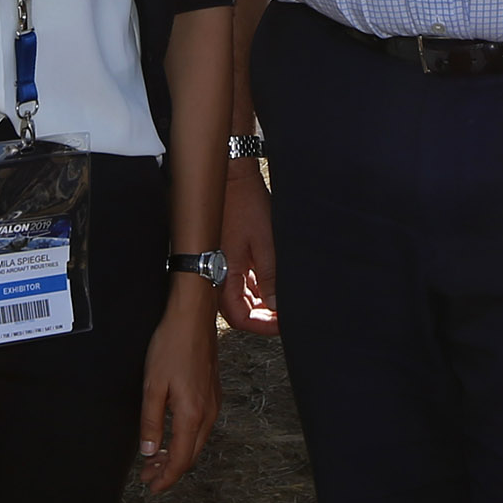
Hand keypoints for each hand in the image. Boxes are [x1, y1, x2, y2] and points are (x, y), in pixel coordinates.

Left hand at [137, 278, 223, 492]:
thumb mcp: (152, 385)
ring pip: (197, 440)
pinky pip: (201, 426)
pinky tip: (172, 434)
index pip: (182, 459)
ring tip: (156, 458)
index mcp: (193, 414)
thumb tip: (150, 451)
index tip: (152, 487)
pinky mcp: (212, 391)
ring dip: (177, 453)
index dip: (167, 478)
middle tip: (148, 476)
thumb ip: (152, 421)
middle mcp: (208, 412)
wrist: (193, 316)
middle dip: (170, 469)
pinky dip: (185, 437)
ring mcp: (213, 401)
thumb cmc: (172, 345)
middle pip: (191, 454)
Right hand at [220, 163, 279, 334]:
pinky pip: (239, 283)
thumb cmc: (246, 203)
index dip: (262, 326)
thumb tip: (277, 307)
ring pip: (239, 298)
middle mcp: (218, 274)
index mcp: (225, 274)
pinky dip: (255, 289)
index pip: (240, 318)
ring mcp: (221, 265)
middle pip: (239, 312)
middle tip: (285, 316)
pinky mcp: (225, 256)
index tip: (283, 323)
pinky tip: (271, 285)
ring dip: (259, 304)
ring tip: (282, 302)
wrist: (231, 176)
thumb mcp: (266, 243)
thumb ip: (271, 278)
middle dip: (262, 318)